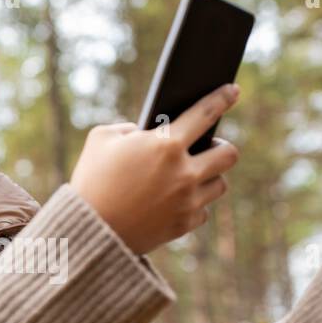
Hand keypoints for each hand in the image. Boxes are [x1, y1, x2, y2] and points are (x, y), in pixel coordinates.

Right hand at [69, 84, 241, 255]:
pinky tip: (178, 200)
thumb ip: (127, 129)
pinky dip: (193, 205)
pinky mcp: (183, 225)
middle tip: (208, 147)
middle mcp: (184, 173)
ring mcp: (187, 201)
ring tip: (192, 175)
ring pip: (220, 184)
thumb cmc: (91, 181)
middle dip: (221, 147)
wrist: (88, 231)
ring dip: (209, 177)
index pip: (206, 113)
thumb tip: (143, 133)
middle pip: (229, 154)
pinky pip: (202, 211)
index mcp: (165, 144)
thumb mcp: (101, 139)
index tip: (232, 91)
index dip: (223, 98)